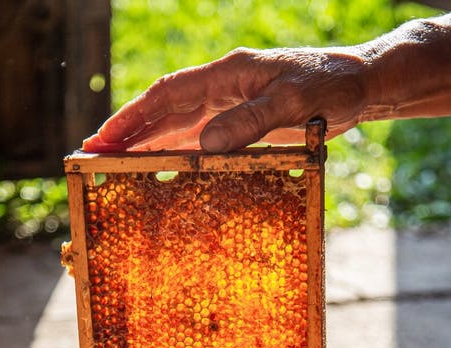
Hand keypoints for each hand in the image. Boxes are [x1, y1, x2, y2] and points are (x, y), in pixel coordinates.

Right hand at [82, 46, 366, 152]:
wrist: (359, 85)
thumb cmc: (329, 86)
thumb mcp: (291, 104)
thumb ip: (249, 121)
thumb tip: (204, 145)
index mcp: (226, 74)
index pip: (167, 95)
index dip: (133, 117)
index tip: (104, 138)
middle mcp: (222, 88)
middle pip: (163, 112)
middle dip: (127, 133)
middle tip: (92, 156)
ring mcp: (230, 106)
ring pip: (177, 126)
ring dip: (146, 145)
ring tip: (113, 165)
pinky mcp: (243, 124)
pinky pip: (200, 140)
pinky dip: (176, 153)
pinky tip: (159, 169)